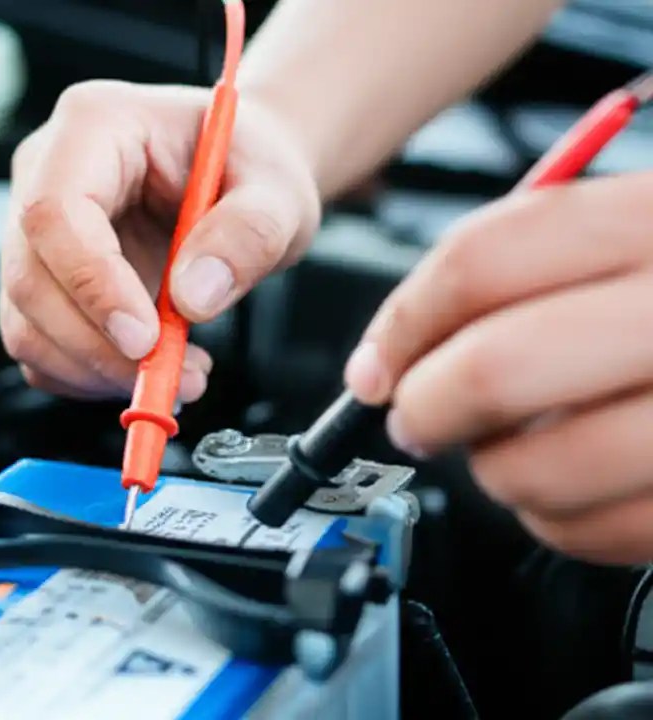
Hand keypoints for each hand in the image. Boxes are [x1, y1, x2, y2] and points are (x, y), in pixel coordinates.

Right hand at [0, 80, 320, 400]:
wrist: (237, 176)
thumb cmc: (248, 166)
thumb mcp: (277, 192)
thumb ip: (247, 235)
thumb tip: (192, 297)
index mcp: (93, 125)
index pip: (55, 212)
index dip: (92, 283)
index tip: (145, 338)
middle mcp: (45, 173)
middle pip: (30, 276)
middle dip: (95, 345)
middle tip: (169, 375)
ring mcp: (34, 232)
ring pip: (25, 322)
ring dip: (94, 370)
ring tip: (176, 374)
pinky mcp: (41, 280)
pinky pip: (39, 345)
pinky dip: (87, 375)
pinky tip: (144, 367)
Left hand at [344, 171, 652, 563]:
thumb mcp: (643, 235)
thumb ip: (537, 267)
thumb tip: (397, 349)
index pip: (484, 260)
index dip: (404, 321)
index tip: (378, 362)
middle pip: (498, 367)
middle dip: (425, 404)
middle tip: (415, 415)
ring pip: (537, 468)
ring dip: (492, 473)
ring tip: (510, 453)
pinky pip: (594, 535)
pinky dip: (556, 523)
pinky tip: (575, 491)